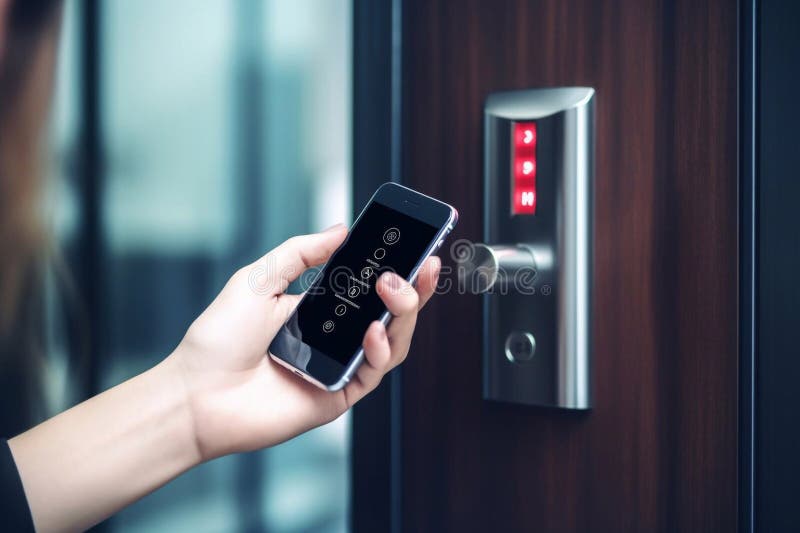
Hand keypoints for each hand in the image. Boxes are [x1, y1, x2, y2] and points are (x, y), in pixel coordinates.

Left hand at [169, 224, 440, 459]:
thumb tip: (341, 230)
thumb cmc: (219, 339)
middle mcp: (335, 337)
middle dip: (413, 288)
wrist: (196, 393)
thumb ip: (301, 254)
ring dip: (403, 313)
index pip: (369, 287)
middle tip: (420, 265)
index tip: (417, 247)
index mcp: (320, 309)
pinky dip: (381, 350)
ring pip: (393, 341)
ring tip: (394, 289)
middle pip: (391, 313)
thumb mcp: (259, 279)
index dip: (398, 269)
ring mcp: (340, 367)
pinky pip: (374, 373)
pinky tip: (372, 331)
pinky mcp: (339, 396)